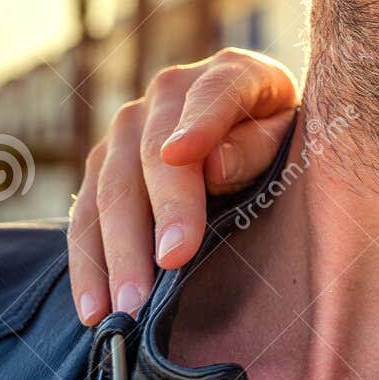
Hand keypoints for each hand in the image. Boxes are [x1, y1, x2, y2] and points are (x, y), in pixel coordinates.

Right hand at [66, 48, 299, 324]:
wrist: (257, 124)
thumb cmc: (283, 134)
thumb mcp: (292, 131)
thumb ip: (259, 144)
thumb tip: (212, 165)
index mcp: (230, 73)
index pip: (213, 95)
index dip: (198, 124)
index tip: (181, 157)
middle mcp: (169, 93)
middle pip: (150, 156)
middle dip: (155, 217)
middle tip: (165, 270)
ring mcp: (129, 127)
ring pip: (109, 190)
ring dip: (115, 253)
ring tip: (126, 306)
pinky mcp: (105, 163)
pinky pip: (86, 216)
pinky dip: (89, 264)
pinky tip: (94, 306)